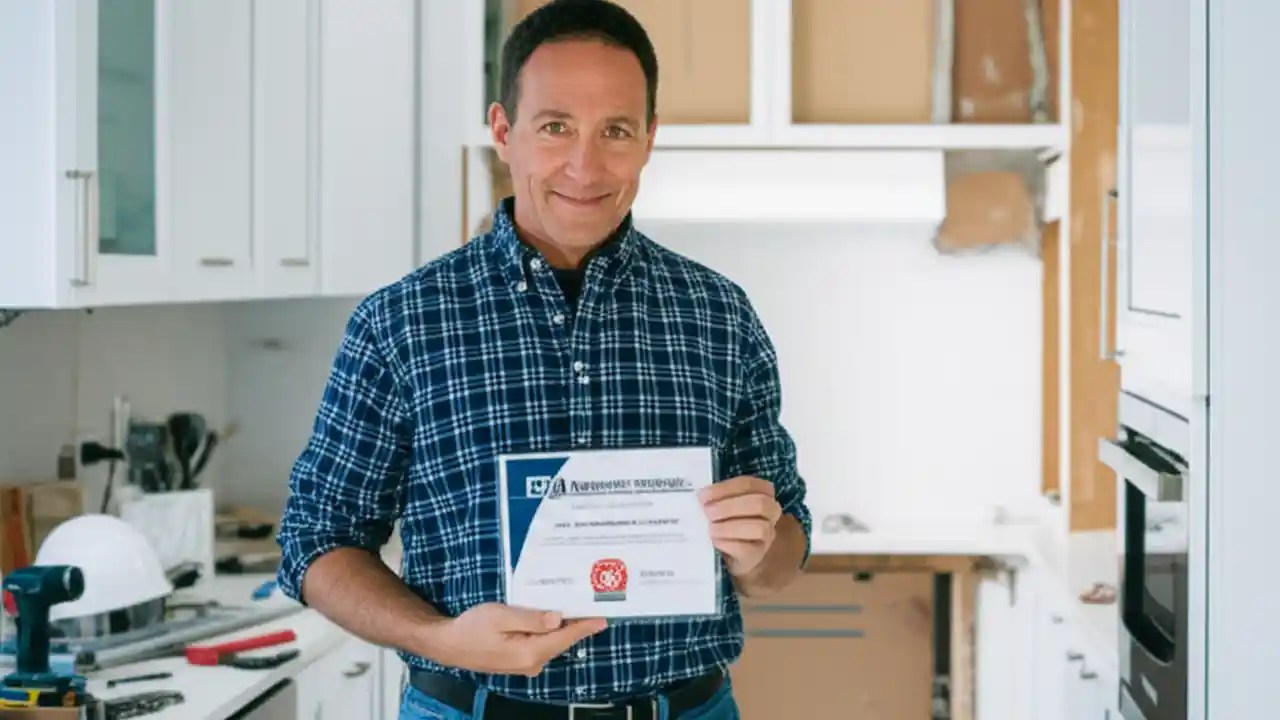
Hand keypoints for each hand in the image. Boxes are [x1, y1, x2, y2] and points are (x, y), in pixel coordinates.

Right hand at [432, 603, 606, 676]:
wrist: (449, 645)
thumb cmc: (472, 627)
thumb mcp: (501, 616)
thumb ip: (531, 618)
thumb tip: (558, 619)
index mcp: (530, 652)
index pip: (565, 637)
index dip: (585, 626)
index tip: (603, 618)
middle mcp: (532, 663)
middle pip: (560, 641)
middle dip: (576, 625)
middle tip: (591, 605)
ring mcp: (525, 665)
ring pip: (551, 643)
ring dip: (562, 628)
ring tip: (575, 608)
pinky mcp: (519, 661)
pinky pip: (540, 645)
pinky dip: (548, 633)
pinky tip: (551, 619)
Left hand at [700, 476, 782, 577]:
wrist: (737, 552)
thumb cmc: (729, 521)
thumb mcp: (725, 504)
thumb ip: (717, 497)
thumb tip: (701, 497)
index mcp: (763, 492)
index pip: (749, 484)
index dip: (725, 489)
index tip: (704, 495)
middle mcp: (771, 511)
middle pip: (759, 504)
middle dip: (729, 507)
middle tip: (708, 512)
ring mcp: (767, 534)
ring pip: (758, 527)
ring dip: (730, 527)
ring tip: (711, 528)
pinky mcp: (757, 554)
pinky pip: (747, 548)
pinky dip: (728, 543)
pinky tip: (715, 540)